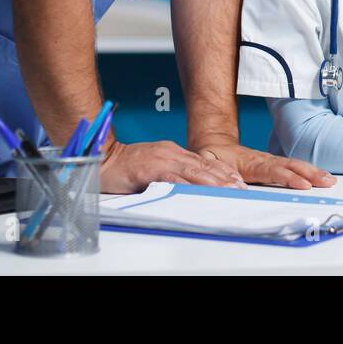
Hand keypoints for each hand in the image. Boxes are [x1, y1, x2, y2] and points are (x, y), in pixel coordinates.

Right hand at [98, 139, 250, 194]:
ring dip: (213, 181)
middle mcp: (170, 152)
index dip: (222, 170)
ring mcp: (161, 159)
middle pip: (203, 165)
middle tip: (241, 187)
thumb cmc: (126, 166)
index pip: (204, 161)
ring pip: (193, 171)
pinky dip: (187, 185)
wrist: (102, 159)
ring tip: (229, 189)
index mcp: (173, 151)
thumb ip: (172, 172)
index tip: (238, 179)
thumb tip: (191, 185)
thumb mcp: (154, 166)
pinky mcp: (149, 169)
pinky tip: (199, 192)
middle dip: (224, 177)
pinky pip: (172, 178)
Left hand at [194, 140, 335, 190]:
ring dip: (313, 172)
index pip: (272, 171)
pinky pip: (293, 166)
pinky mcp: (273, 163)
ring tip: (330, 180)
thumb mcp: (206, 163)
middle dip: (309, 174)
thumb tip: (234, 186)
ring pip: (294, 165)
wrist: (214, 143)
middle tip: (326, 181)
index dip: (288, 177)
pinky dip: (309, 170)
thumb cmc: (211, 156)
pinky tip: (320, 177)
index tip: (303, 185)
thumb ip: (216, 174)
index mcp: (249, 163)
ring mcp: (270, 160)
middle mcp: (263, 160)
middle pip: (290, 166)